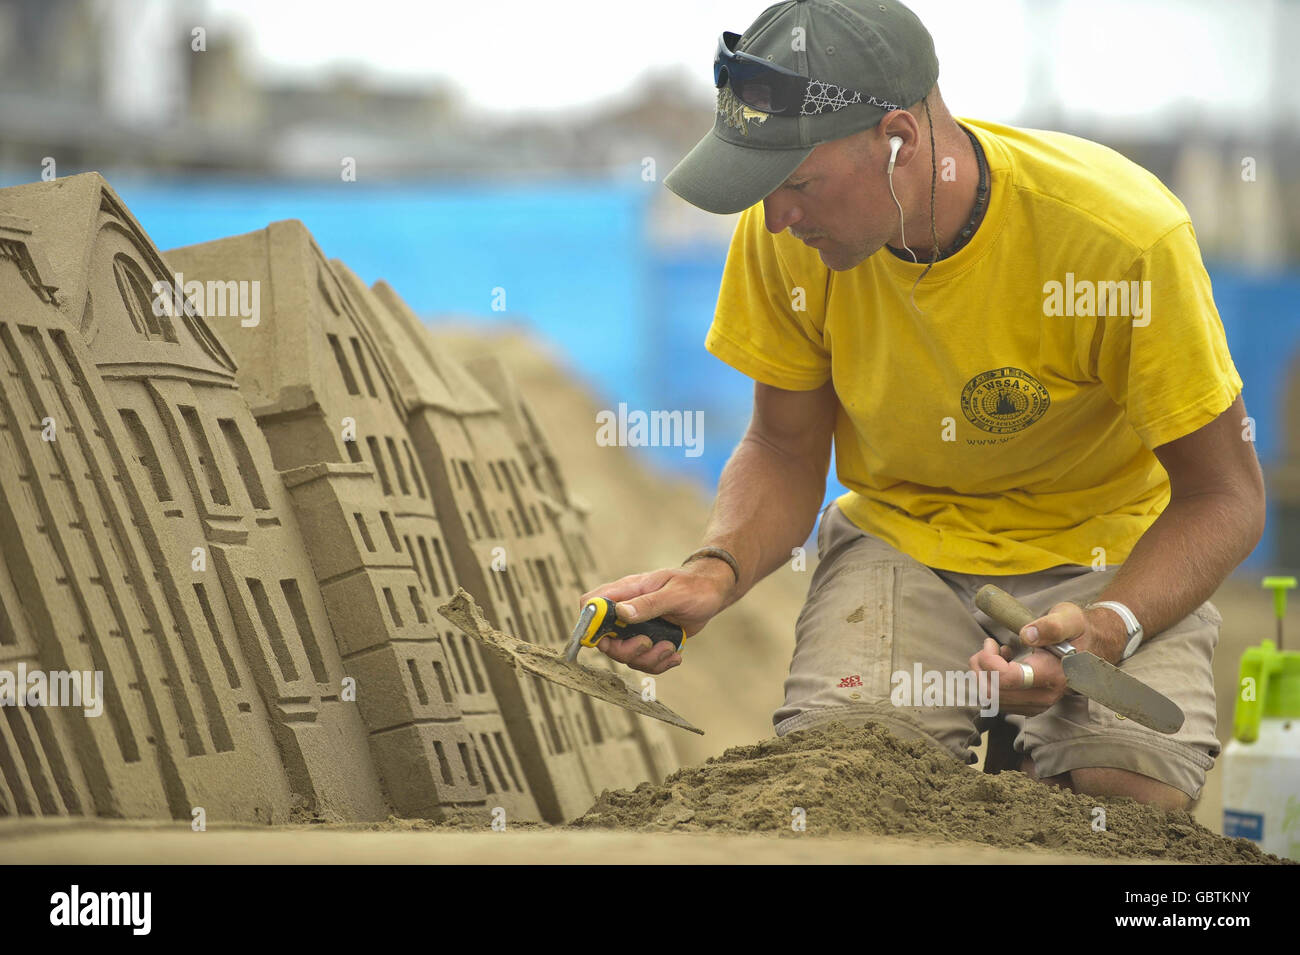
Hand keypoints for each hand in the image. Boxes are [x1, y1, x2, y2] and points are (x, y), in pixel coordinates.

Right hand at [577, 559, 736, 674]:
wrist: (712, 594)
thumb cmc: (694, 586)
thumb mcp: (674, 593)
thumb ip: (648, 603)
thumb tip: (621, 612)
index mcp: (627, 591)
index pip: (591, 604)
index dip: (590, 623)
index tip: (607, 636)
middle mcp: (627, 611)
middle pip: (605, 639)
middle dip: (625, 650)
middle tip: (648, 644)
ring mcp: (638, 628)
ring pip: (626, 655)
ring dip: (648, 659)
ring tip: (670, 647)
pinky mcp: (651, 640)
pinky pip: (645, 661)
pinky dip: (659, 663)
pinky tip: (675, 654)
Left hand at [968, 601, 1124, 716]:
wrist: (1090, 648)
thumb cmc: (1077, 631)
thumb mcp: (1069, 618)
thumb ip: (1051, 626)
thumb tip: (1027, 635)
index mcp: (1053, 675)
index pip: (1008, 679)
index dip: (990, 662)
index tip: (992, 643)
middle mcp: (1044, 696)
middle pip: (993, 693)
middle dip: (981, 666)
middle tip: (989, 646)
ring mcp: (1036, 705)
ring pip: (990, 700)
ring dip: (982, 674)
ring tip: (995, 654)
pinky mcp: (1028, 707)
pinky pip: (996, 702)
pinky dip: (990, 683)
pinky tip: (1001, 665)